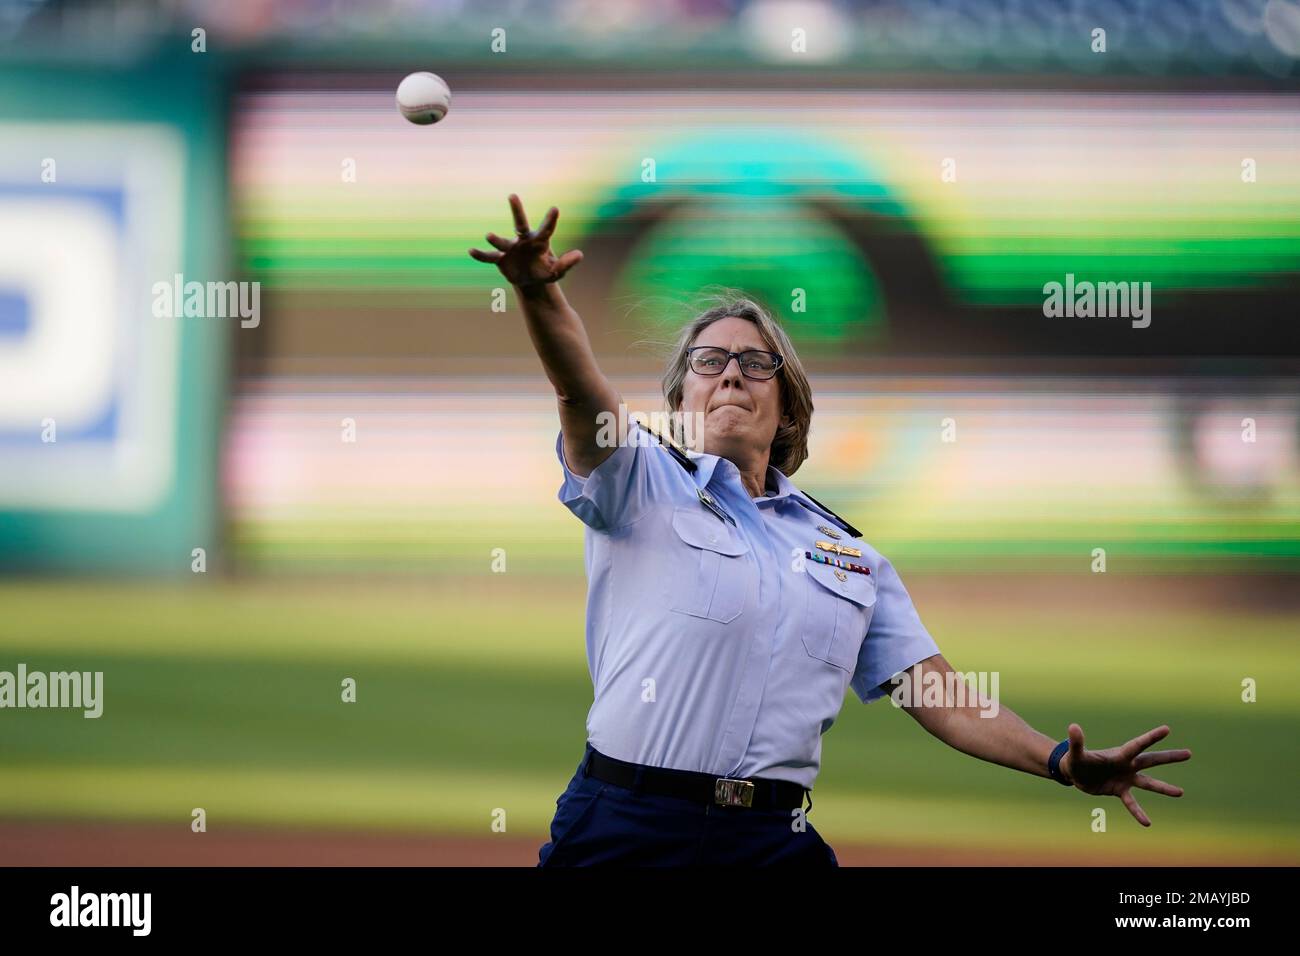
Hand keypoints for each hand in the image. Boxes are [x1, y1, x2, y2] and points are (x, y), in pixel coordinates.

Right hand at [468, 194, 583, 286]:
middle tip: (512, 195)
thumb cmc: (544, 271)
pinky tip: (471, 251)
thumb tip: (580, 255)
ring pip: (502, 242)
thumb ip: (566, 264)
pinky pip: (489, 256)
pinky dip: (481, 254)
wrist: (529, 281)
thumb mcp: (556, 272)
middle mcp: (523, 240)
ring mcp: (510, 248)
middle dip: (517, 210)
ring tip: (488, 235)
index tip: (555, 209)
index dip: (550, 220)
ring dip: (496, 239)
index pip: (546, 229)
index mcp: (539, 242)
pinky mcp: (500, 258)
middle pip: (520, 223)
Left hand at [1060, 723, 1190, 826]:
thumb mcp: (1076, 753)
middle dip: (1169, 757)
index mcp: (1118, 754)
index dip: (1151, 737)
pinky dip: (1138, 812)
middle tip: (1189, 753)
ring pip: (1148, 783)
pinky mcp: (1120, 791)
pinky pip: (1131, 803)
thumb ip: (1076, 742)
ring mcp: (1125, 778)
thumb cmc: (1076, 760)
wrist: (1075, 774)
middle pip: (1151, 760)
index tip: (1167, 729)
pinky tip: (1147, 823)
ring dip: (1163, 788)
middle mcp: (1126, 765)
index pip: (1137, 745)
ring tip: (1180, 792)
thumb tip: (1073, 726)